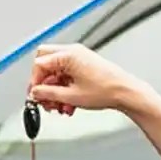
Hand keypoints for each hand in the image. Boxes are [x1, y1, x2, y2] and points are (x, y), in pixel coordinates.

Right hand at [28, 43, 153, 112]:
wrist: (126, 93)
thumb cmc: (106, 91)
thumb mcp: (71, 96)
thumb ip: (48, 94)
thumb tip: (36, 93)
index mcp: (68, 55)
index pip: (40, 64)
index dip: (35, 81)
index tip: (35, 95)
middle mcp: (73, 53)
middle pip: (45, 64)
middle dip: (43, 84)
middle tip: (43, 98)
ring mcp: (79, 58)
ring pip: (55, 72)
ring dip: (54, 90)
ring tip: (58, 106)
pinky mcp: (84, 66)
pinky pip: (66, 75)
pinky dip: (64, 89)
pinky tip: (68, 104)